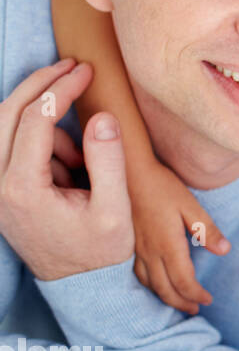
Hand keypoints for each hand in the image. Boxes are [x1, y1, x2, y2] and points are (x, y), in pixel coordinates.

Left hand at [0, 59, 132, 279]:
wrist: (79, 284)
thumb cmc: (100, 250)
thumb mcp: (115, 209)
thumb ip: (107, 161)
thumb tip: (101, 117)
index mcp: (22, 190)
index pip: (34, 120)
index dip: (61, 89)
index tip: (87, 72)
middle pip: (5, 113)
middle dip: (39, 84)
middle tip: (71, 66)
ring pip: (1, 125)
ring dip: (38, 116)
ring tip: (80, 151)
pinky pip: (8, 144)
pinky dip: (36, 139)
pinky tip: (66, 164)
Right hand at [129, 160, 230, 313]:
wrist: (126, 171)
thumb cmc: (161, 185)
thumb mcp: (190, 204)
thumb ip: (206, 229)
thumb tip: (224, 251)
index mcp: (167, 244)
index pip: (184, 281)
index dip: (196, 294)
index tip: (208, 300)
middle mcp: (149, 252)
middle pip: (165, 289)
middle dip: (182, 303)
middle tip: (195, 310)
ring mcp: (134, 250)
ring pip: (149, 284)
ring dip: (165, 298)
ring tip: (178, 302)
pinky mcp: (126, 244)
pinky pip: (136, 274)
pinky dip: (149, 286)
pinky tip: (155, 285)